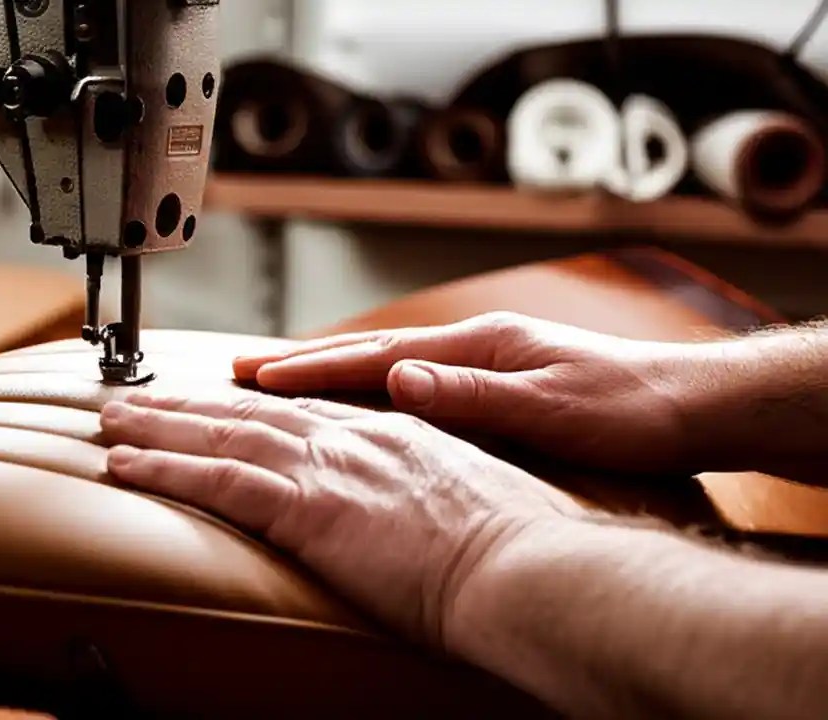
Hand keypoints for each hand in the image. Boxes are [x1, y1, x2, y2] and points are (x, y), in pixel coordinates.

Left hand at [100, 391, 581, 648]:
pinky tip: (124, 468)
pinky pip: (218, 482)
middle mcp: (351, 437)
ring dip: (159, 428)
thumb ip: (429, 485)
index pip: (303, 408)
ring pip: (222, 435)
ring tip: (111, 422)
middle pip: (251, 409)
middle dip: (187, 404)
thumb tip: (416, 501)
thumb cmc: (515, 549)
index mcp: (391, 432)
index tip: (215, 395)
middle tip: (137, 398)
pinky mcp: (308, 508)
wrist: (523, 568)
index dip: (250, 399)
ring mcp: (327, 468)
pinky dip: (165, 471)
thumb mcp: (472, 497)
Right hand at [234, 312, 711, 473]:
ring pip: (386, 366)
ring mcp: (484, 359)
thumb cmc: (630, 410)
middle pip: (370, 353)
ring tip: (276, 380)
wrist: (693, 406)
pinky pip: (412, 383)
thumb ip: (473, 393)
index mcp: (479, 347)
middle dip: (301, 363)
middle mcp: (474, 345)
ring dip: (327, 373)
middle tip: (239, 370)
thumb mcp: (552, 408)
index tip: (256, 377)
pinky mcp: (497, 380)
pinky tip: (354, 400)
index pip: (376, 359)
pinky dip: (367, 387)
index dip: (312, 370)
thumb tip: (399, 377)